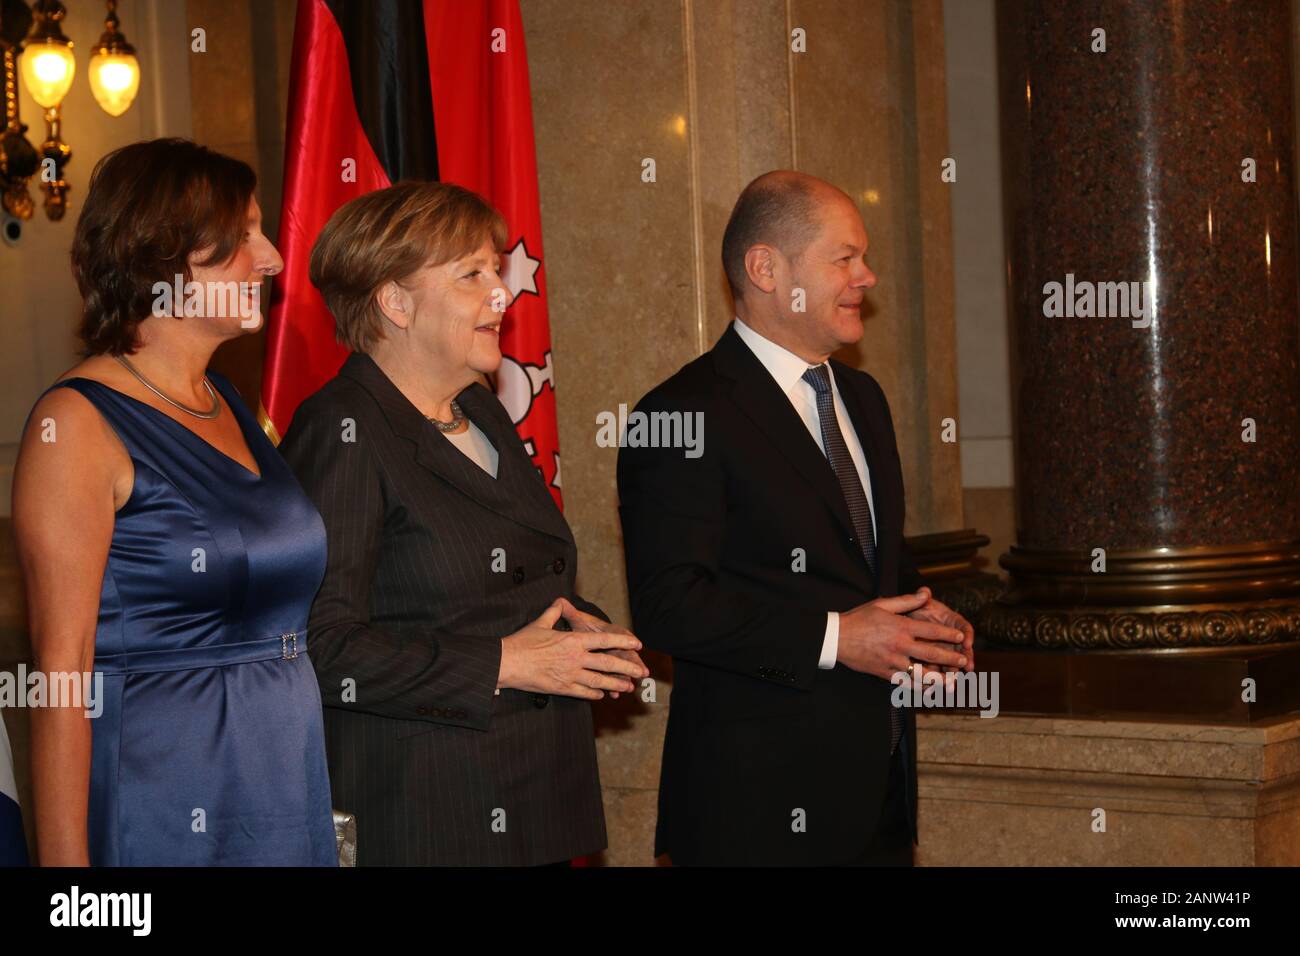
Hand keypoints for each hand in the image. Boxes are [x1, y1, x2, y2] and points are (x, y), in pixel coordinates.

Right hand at [498, 600, 646, 699]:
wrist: (507, 662)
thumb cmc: (522, 642)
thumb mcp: (540, 623)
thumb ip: (554, 612)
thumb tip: (559, 601)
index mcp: (573, 640)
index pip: (604, 640)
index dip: (623, 642)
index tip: (636, 644)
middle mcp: (575, 658)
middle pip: (607, 663)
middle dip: (626, 668)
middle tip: (640, 672)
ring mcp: (569, 674)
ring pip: (599, 681)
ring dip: (615, 684)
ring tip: (627, 686)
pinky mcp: (561, 688)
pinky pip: (583, 693)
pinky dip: (594, 694)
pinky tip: (601, 695)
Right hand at [836, 591, 967, 681]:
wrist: (837, 638)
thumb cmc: (859, 618)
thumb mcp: (883, 604)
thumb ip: (907, 601)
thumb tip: (926, 593)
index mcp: (901, 627)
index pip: (931, 632)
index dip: (948, 635)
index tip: (960, 638)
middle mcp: (900, 645)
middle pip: (932, 654)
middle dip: (951, 658)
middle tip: (964, 661)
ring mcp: (893, 662)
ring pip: (922, 673)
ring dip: (940, 677)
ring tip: (952, 680)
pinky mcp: (885, 673)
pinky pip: (906, 683)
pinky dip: (919, 687)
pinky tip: (929, 689)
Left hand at [906, 587, 974, 676]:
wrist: (906, 620)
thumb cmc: (914, 610)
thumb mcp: (917, 604)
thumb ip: (921, 599)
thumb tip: (924, 591)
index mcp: (951, 624)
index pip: (963, 629)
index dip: (967, 636)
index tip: (967, 643)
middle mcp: (951, 640)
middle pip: (960, 651)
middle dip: (964, 660)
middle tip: (968, 668)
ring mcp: (943, 651)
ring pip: (950, 665)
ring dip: (952, 675)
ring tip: (952, 685)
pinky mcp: (933, 662)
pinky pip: (936, 673)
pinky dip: (935, 682)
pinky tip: (933, 690)